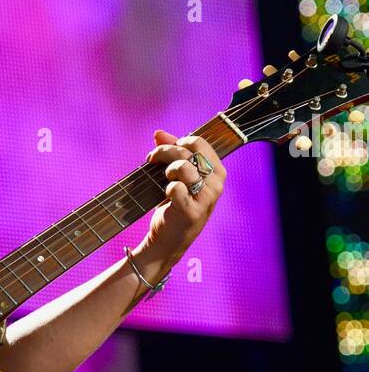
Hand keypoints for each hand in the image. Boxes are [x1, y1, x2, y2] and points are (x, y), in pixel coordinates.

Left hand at [140, 130, 226, 268]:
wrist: (167, 240)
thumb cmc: (174, 205)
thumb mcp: (175, 176)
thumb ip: (171, 152)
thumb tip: (159, 132)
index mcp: (217, 172)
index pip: (199, 142)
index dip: (178, 141)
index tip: (164, 149)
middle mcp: (216, 185)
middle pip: (189, 152)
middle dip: (166, 151)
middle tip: (153, 159)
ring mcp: (206, 199)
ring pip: (183, 167)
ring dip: (167, 169)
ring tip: (163, 178)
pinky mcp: (192, 212)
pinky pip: (176, 187)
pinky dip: (166, 188)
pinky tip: (166, 196)